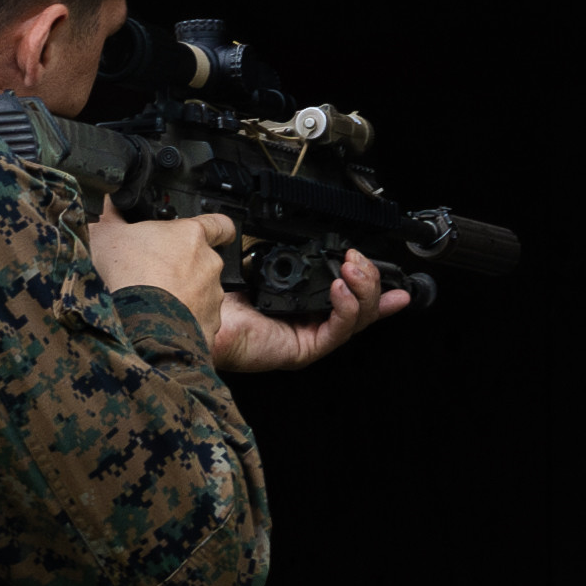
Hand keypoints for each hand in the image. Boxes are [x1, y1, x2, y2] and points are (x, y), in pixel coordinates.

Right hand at [86, 203, 231, 332]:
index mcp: (191, 236)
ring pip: (203, 292)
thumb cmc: (128, 276)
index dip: (217, 229)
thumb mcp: (107, 236)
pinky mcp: (210, 322)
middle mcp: (209, 263)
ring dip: (186, 296)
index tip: (214, 234)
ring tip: (157, 302)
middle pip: (205, 261)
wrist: (138, 323)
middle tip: (159, 275)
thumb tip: (109, 205)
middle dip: (187, 268)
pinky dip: (185, 321)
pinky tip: (163, 322)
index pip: (221, 224)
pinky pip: (200, 319)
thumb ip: (112, 216)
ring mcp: (212, 295)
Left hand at [209, 244, 409, 374]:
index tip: (394, 278)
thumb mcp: (261, 262)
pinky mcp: (301, 350)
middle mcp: (306, 321)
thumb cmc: (216, 292)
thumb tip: (300, 235)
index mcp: (300, 302)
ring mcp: (306, 338)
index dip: (374, 286)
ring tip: (351, 269)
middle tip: (358, 259)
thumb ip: (286, 252)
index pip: (348, 296)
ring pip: (355, 319)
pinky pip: (336, 332)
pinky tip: (340, 289)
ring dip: (362, 290)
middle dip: (369, 279)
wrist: (191, 314)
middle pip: (360, 307)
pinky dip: (346, 309)